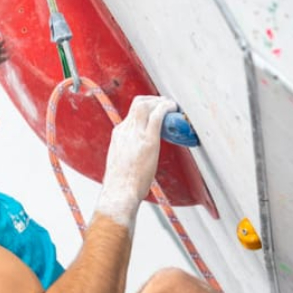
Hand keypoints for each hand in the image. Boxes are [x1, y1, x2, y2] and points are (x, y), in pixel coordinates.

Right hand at [93, 92, 178, 225]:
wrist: (119, 192)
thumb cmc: (122, 185)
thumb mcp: (122, 163)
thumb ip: (130, 155)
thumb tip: (139, 161)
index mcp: (118, 136)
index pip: (132, 114)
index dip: (146, 108)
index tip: (156, 111)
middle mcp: (125, 131)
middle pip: (138, 103)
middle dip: (154, 100)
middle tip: (166, 104)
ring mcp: (135, 134)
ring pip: (146, 105)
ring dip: (161, 102)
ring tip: (172, 106)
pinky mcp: (147, 140)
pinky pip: (157, 116)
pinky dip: (166, 108)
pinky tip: (174, 109)